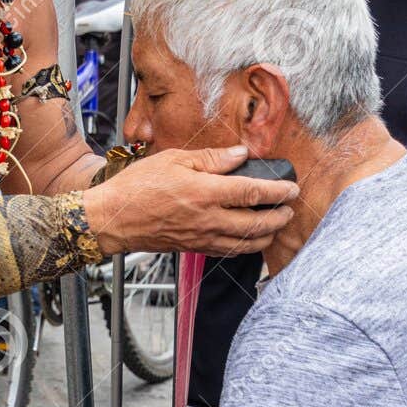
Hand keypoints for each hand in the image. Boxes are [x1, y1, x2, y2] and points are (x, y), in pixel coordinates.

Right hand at [84, 144, 298, 256]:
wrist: (114, 219)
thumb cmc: (138, 186)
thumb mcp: (174, 159)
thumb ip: (212, 158)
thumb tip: (240, 154)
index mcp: (205, 193)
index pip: (253, 193)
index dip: (278, 191)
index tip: (292, 187)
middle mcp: (208, 219)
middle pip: (257, 224)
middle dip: (279, 217)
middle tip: (290, 208)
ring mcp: (203, 238)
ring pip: (247, 244)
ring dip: (267, 235)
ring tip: (275, 224)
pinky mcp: (195, 248)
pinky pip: (229, 252)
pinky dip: (246, 246)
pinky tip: (249, 237)